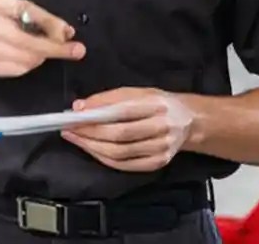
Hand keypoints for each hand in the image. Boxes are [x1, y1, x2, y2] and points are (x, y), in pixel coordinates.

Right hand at [0, 0, 84, 76]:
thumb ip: (37, 15)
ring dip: (41, 55)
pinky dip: (29, 63)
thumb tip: (65, 31)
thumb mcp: (10, 3)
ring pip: (28, 62)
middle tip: (73, 49)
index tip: (74, 41)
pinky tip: (25, 54)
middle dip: (55, 50)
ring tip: (39, 45)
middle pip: (32, 50)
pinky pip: (20, 70)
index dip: (54, 36)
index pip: (30, 26)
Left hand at [61, 88, 195, 172]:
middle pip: (119, 135)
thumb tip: (80, 107)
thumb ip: (110, 98)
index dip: (96, 115)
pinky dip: (105, 159)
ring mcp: (162, 148)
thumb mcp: (138, 92)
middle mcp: (162, 127)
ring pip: (120, 153)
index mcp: (156, 104)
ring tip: (76, 140)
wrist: (189, 121)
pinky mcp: (159, 163)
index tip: (74, 115)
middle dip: (90, 134)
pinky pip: (126, 165)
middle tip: (69, 130)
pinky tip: (92, 150)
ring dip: (93, 148)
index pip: (122, 111)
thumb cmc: (158, 103)